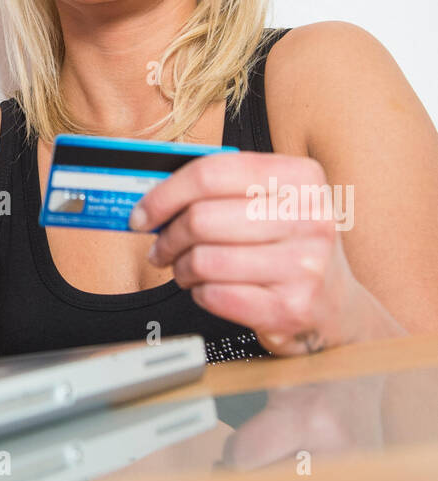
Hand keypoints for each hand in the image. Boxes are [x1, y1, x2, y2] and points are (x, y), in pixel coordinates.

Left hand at [128, 150, 363, 356]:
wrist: (338, 307)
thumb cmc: (291, 247)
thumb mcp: (273, 203)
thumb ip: (221, 190)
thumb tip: (151, 194)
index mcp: (301, 178)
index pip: (213, 173)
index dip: (166, 193)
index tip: (143, 212)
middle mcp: (310, 217)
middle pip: (202, 218)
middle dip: (168, 236)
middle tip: (160, 246)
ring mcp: (305, 265)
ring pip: (204, 259)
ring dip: (181, 268)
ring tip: (185, 270)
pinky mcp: (292, 308)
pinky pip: (216, 296)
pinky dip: (200, 293)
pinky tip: (209, 289)